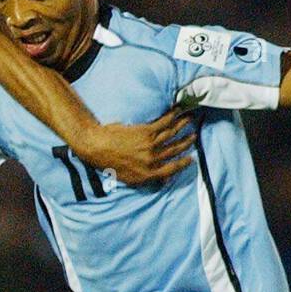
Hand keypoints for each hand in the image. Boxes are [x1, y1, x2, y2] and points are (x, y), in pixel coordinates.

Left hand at [73, 106, 198, 186]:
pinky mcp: (145, 132)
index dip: (183, 164)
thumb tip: (161, 179)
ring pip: (171, 135)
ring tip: (189, 120)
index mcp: (147, 174)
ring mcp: (150, 146)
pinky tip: (176, 111)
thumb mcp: (127, 179)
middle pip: (174, 150)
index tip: (191, 159)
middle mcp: (152, 160)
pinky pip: (163, 123)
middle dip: (185, 143)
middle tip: (193, 137)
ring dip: (182, 126)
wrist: (97, 147)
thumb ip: (145, 179)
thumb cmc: (108, 164)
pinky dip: (172, 117)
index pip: (171, 169)